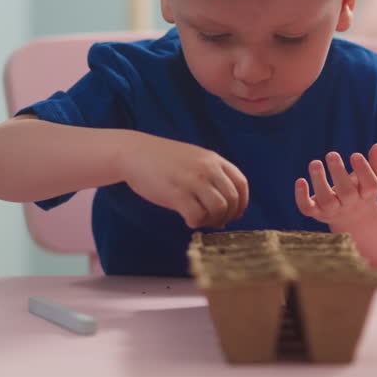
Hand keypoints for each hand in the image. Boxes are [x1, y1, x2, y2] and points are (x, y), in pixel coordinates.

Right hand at [118, 134, 248, 229]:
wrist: (134, 153)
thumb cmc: (162, 159)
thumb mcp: (194, 158)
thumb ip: (211, 174)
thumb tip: (225, 203)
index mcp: (214, 159)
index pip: (241, 183)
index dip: (242, 203)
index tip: (236, 214)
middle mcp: (207, 169)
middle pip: (232, 200)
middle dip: (228, 216)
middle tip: (216, 222)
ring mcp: (193, 181)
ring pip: (218, 209)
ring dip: (213, 221)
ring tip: (201, 220)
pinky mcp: (177, 194)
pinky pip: (197, 216)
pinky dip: (196, 223)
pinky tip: (187, 219)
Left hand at [295, 143, 376, 226]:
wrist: (353, 220)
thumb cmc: (363, 192)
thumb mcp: (375, 180)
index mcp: (367, 195)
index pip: (369, 186)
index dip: (364, 171)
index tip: (355, 155)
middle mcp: (350, 204)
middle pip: (347, 193)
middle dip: (339, 173)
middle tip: (332, 154)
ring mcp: (333, 210)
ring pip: (327, 201)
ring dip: (320, 182)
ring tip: (315, 163)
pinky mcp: (317, 212)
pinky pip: (307, 208)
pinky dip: (302, 197)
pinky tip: (300, 181)